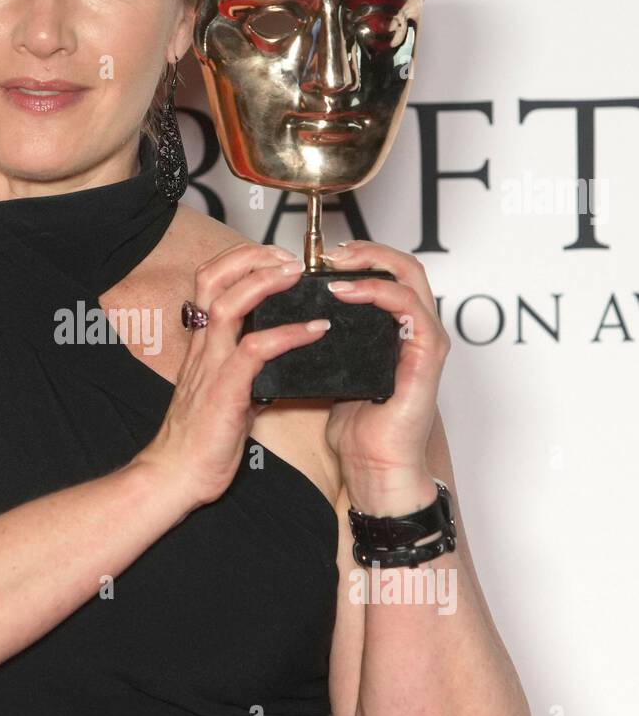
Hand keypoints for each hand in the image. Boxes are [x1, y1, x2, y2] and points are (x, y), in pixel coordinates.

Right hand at [134, 241, 331, 508]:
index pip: (211, 283)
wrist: (175, 476)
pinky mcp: (225, 390)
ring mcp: (212, 366)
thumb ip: (247, 373)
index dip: (240, 260)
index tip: (273, 257)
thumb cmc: (199, 441)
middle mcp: (204, 348)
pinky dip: (288, 334)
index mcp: (203, 346)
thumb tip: (278, 364)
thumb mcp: (227, 394)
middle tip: (287, 255)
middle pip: (213, 278)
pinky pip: (256, 349)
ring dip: (266, 281)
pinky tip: (315, 331)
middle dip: (250, 256)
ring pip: (230, 303)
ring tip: (297, 275)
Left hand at [321, 239, 449, 505]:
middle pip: (403, 265)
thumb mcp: (333, 372)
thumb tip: (290, 317)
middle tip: (327, 252)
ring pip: (409, 276)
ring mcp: (425, 339)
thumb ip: (325, 342)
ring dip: (369, 264)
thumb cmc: (357, 426)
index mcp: (396, 329)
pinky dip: (375, 293)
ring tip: (333, 267)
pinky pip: (407, 308)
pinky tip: (344, 295)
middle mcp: (416, 328)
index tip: (317, 258)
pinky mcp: (426, 354)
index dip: (357, 257)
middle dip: (365, 249)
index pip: (387, 273)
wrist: (374, 466)